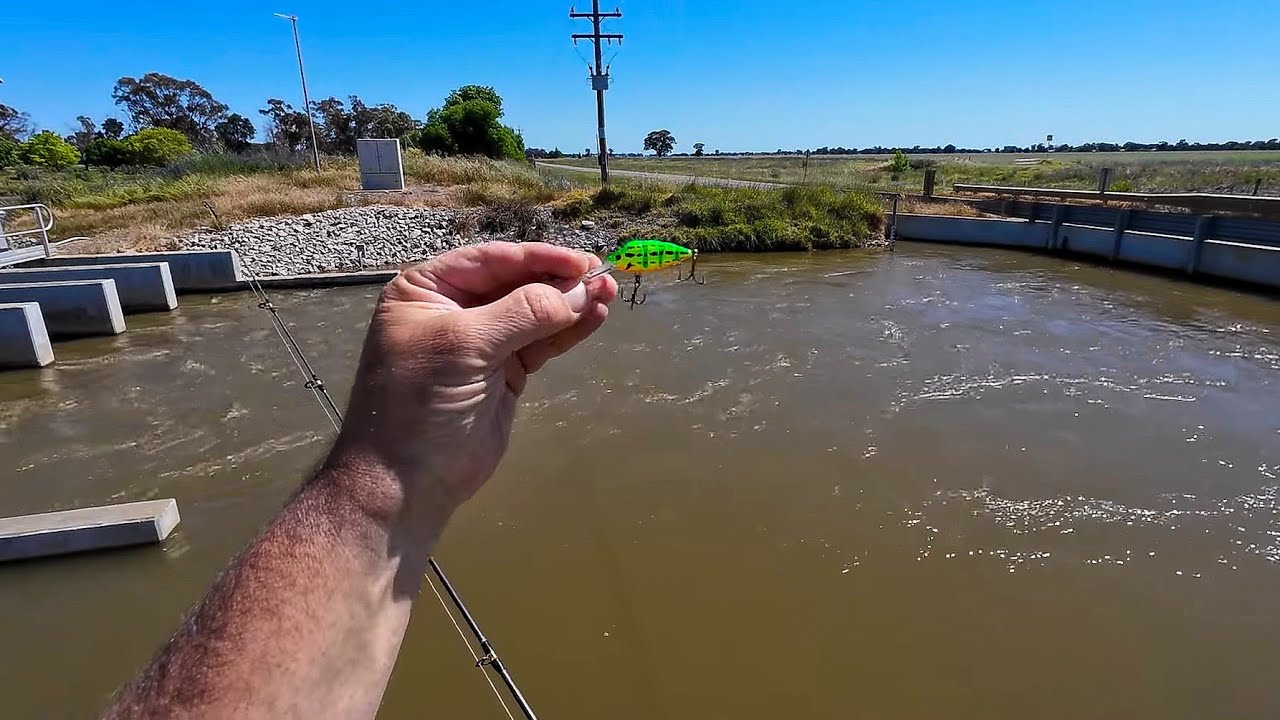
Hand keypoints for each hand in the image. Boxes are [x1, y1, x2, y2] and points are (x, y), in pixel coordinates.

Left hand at [329, 242, 616, 527]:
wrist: (409, 479)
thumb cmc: (420, 402)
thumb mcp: (464, 345)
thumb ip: (521, 313)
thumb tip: (577, 290)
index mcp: (428, 290)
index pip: (491, 260)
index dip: (537, 258)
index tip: (581, 262)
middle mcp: (455, 309)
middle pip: (517, 283)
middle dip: (559, 281)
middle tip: (602, 277)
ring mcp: (483, 343)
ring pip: (535, 313)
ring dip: (570, 304)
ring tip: (608, 295)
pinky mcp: (506, 373)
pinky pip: (542, 342)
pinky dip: (568, 330)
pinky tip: (593, 317)